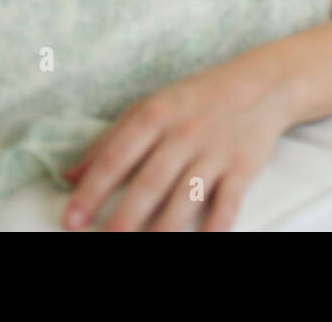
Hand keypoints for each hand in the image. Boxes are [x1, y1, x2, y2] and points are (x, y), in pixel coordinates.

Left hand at [61, 62, 292, 231]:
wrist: (263, 83)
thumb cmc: (196, 98)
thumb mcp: (150, 106)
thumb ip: (109, 140)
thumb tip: (69, 177)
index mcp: (154, 116)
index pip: (116, 157)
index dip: (92, 191)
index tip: (70, 220)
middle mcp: (184, 134)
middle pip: (150, 183)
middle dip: (125, 218)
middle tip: (106, 239)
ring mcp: (215, 152)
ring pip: (186, 198)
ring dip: (163, 229)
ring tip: (146, 248)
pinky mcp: (244, 167)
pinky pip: (227, 204)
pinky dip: (214, 229)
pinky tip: (201, 243)